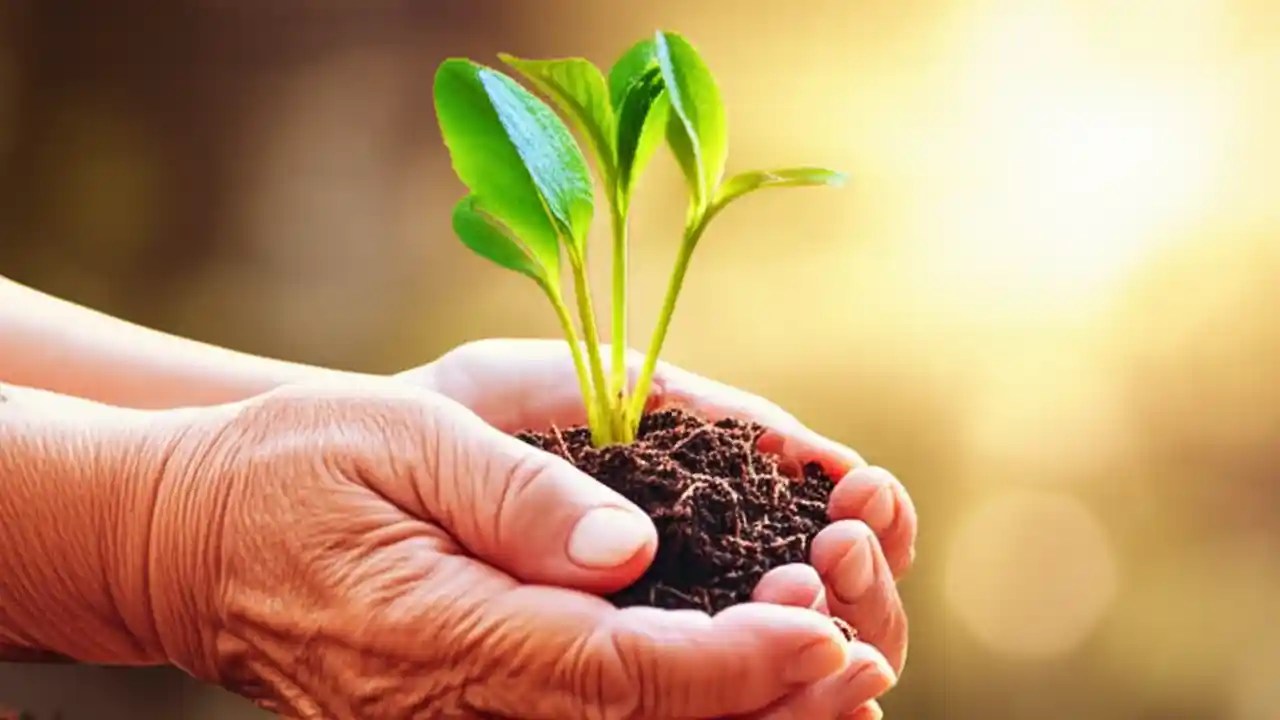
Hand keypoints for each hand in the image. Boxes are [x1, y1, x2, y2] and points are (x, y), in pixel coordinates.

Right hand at [131, 378, 896, 718]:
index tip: (822, 627)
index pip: (626, 673)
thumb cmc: (296, 470)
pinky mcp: (470, 710)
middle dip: (766, 702)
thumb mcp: (403, 439)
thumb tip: (629, 548)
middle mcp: (468, 705)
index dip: (737, 662)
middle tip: (861, 655)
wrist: (195, 541)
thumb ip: (517, 497)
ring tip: (828, 659)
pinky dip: (680, 701)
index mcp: (455, 637)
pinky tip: (736, 665)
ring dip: (736, 710)